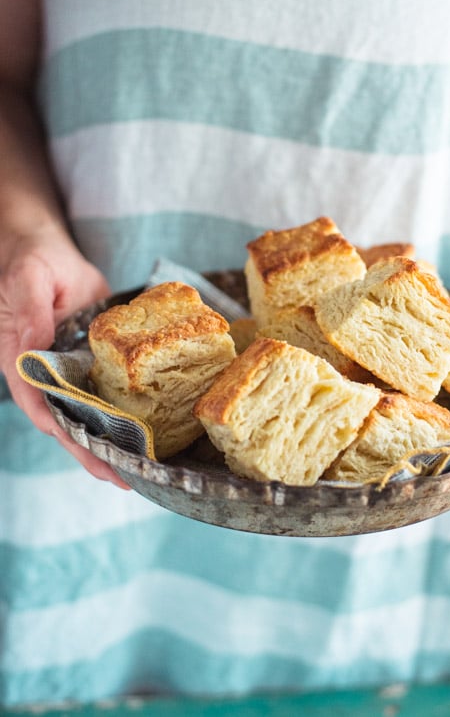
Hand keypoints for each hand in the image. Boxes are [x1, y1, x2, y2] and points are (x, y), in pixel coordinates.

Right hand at [0, 229, 129, 487]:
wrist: (49, 250)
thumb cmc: (32, 261)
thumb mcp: (29, 279)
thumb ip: (30, 312)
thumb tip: (32, 347)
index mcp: (19, 360)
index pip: (39, 406)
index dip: (64, 432)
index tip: (92, 454)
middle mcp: (43, 374)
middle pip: (65, 422)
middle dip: (92, 452)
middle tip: (126, 478)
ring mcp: (67, 370)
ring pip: (86, 413)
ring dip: (110, 440)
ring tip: (141, 467)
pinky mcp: (89, 362)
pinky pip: (105, 392)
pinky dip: (123, 411)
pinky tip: (150, 429)